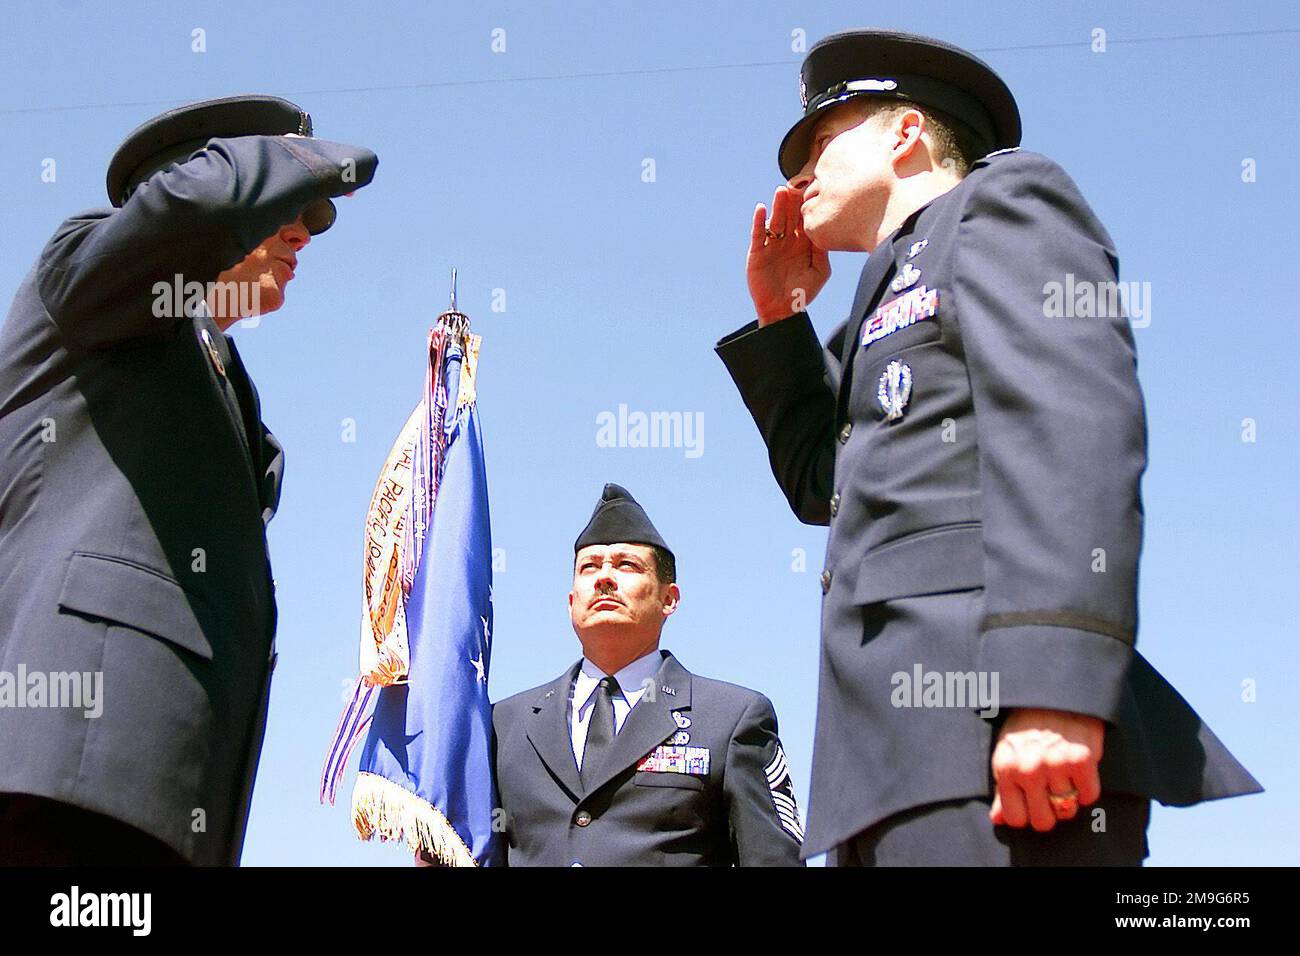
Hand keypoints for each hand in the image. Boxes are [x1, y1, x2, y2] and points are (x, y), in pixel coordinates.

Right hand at [747, 185, 830, 325]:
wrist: (783, 310)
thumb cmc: (804, 292)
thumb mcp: (820, 271)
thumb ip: (822, 251)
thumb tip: (824, 229)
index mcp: (803, 242)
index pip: (805, 218)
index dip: (808, 204)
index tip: (814, 188)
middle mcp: (787, 239)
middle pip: (790, 214)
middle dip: (793, 200)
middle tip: (797, 182)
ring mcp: (771, 244)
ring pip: (775, 220)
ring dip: (778, 205)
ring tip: (781, 190)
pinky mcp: (757, 252)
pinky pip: (758, 233)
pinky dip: (759, 221)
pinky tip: (762, 208)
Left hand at [989, 708, 1103, 831]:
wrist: (1053, 695)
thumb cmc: (1026, 728)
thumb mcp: (1007, 754)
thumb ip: (1002, 790)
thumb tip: (997, 820)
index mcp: (1006, 768)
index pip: (1015, 819)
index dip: (1026, 815)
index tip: (1032, 805)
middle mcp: (1029, 769)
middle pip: (1043, 822)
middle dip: (1049, 811)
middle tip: (1050, 792)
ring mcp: (1056, 765)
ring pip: (1067, 811)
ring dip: (1069, 798)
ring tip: (1063, 776)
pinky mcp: (1082, 759)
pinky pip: (1089, 796)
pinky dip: (1087, 788)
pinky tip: (1078, 770)